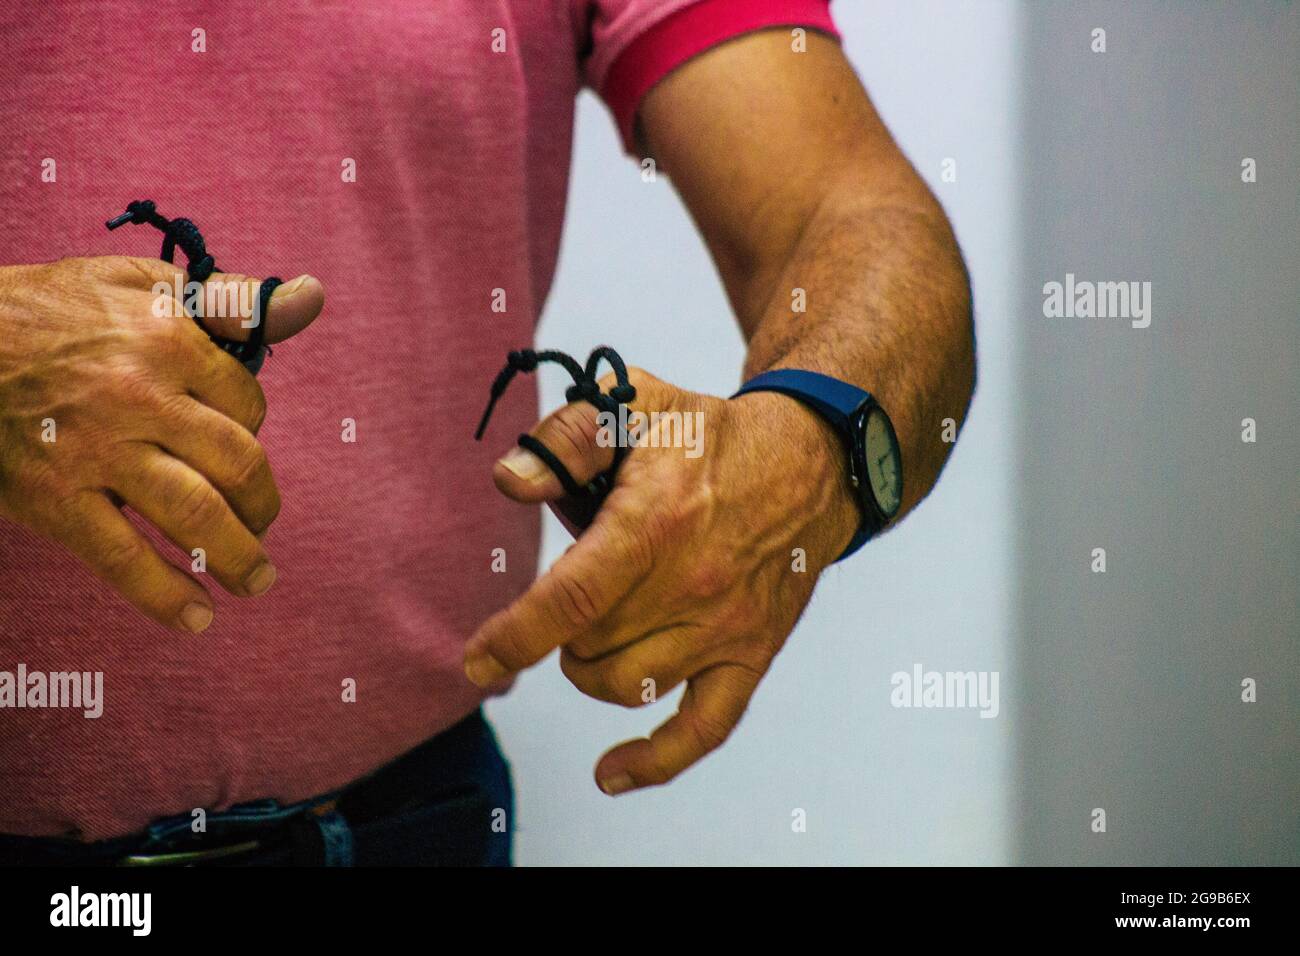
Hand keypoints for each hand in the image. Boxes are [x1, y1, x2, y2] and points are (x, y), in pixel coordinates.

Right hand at [0, 255, 323, 631]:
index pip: (247, 404)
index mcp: (167, 342)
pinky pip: (122, 557)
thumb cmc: (48, 310)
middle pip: (237, 464)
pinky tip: (197, 617)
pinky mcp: (53, 498)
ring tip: (255, 580)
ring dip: (238, 557)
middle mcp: (140, 397)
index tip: (238, 445)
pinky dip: (165, 595)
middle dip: (262, 504)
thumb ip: (229, 300)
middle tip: (262, 524)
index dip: (252, 431)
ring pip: (195, 514)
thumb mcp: (139, 286)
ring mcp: (97, 452)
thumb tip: (312, 297)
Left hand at [464, 368, 859, 794]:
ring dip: (592, 669)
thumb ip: (567, 437)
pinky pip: (704, 728)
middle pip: (590, 645)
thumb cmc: (712, 437)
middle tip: (579, 590)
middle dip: (562, 629)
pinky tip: (611, 773)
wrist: (811, 464)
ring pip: (627, 686)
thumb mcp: (640, 405)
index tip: (477, 660)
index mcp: (657, 521)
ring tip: (597, 634)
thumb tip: (509, 482)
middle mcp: (693, 584)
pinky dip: (656, 760)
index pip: (572, 598)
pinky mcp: (752, 654)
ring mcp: (726, 626)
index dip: (514, 636)